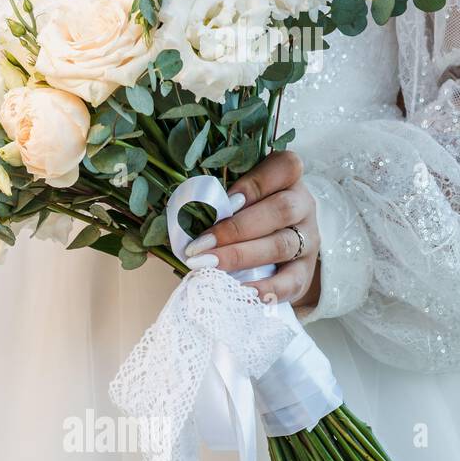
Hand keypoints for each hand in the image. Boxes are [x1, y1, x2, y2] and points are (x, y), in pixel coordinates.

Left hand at [183, 150, 320, 305]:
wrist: (276, 255)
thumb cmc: (241, 219)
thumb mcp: (229, 203)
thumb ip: (203, 204)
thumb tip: (151, 224)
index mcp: (284, 179)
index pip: (284, 167)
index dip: (256, 183)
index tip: (224, 200)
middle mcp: (302, 205)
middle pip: (281, 209)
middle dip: (237, 228)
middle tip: (200, 244)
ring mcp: (308, 239)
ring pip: (284, 244)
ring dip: (242, 256)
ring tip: (208, 267)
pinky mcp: (305, 272)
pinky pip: (293, 281)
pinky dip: (268, 289)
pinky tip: (243, 293)